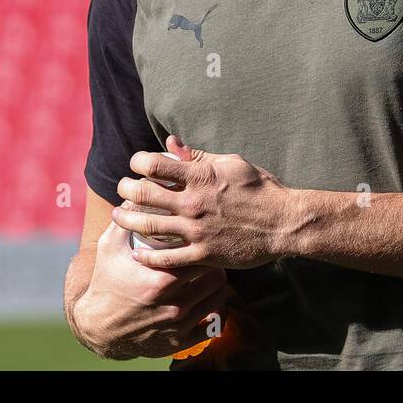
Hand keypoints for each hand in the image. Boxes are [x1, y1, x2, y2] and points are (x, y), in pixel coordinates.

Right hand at [73, 212, 227, 359]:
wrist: (98, 326)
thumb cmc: (106, 280)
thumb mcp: (111, 246)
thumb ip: (128, 217)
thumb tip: (139, 186)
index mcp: (161, 280)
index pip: (201, 256)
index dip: (206, 246)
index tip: (205, 237)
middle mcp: (173, 305)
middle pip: (215, 278)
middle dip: (215, 265)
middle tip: (212, 255)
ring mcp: (178, 325)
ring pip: (218, 300)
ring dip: (217, 287)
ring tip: (212, 274)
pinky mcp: (179, 342)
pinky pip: (212, 326)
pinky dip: (214, 312)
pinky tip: (210, 300)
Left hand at [113, 135, 299, 270]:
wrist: (283, 223)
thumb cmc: (260, 189)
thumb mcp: (232, 163)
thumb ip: (198, 156)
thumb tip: (171, 144)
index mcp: (201, 177)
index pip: (153, 164)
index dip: (138, 162)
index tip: (137, 165)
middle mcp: (193, 203)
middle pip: (143, 194)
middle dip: (126, 189)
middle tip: (123, 189)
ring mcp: (196, 231)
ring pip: (148, 226)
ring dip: (127, 220)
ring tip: (119, 216)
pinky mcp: (202, 254)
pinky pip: (166, 258)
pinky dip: (146, 256)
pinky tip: (137, 253)